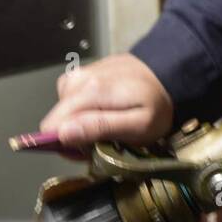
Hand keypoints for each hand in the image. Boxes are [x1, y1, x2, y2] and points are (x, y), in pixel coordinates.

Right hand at [39, 53, 174, 147]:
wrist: (169, 72)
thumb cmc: (157, 102)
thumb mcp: (138, 125)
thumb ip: (99, 128)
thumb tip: (63, 134)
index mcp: (89, 92)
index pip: (51, 127)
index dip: (67, 145)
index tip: (88, 150)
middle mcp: (79, 79)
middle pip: (55, 120)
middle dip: (73, 136)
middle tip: (102, 140)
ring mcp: (80, 74)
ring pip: (63, 111)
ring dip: (79, 123)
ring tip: (106, 125)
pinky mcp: (85, 73)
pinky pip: (72, 99)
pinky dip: (83, 109)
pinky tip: (104, 110)